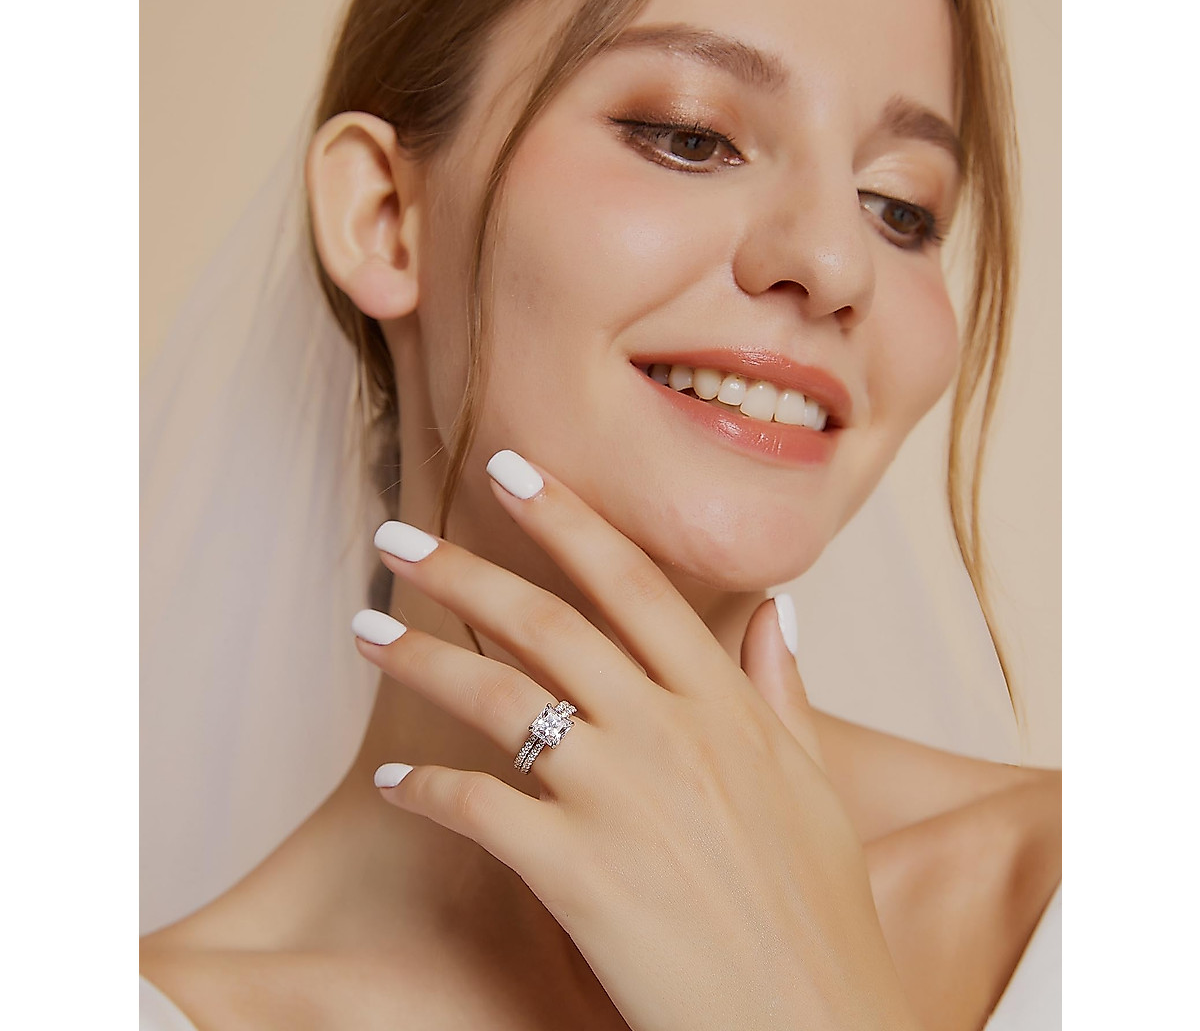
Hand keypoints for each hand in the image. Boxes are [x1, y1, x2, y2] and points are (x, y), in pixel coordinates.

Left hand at [353, 449, 919, 1030]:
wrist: (812, 1030)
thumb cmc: (815, 914)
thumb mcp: (813, 787)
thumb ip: (781, 691)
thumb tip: (775, 613)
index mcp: (723, 706)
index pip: (634, 581)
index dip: (568, 517)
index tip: (512, 470)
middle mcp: (668, 733)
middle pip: (547, 622)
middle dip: (463, 569)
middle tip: (397, 537)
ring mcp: (622, 797)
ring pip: (500, 698)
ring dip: (422, 657)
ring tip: (365, 628)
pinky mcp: (580, 872)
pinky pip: (481, 809)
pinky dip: (432, 790)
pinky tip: (398, 783)